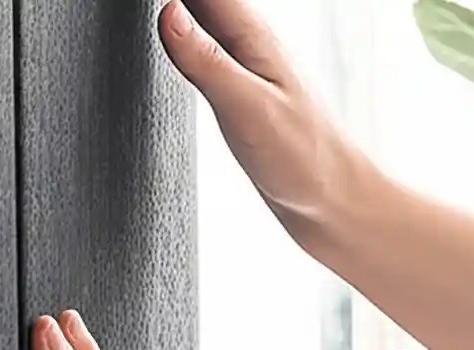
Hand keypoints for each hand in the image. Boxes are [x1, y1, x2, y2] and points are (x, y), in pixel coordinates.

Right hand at [157, 0, 374, 235]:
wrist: (336, 205)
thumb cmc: (305, 159)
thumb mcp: (247, 106)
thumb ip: (206, 60)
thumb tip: (169, 13)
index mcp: (255, 37)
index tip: (141, 10)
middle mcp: (253, 46)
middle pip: (206, 4)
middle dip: (173, 4)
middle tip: (137, 15)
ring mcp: (249, 71)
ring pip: (207, 21)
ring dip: (182, 13)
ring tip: (153, 19)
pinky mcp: (245, 96)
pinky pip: (210, 52)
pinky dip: (189, 42)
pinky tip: (176, 47)